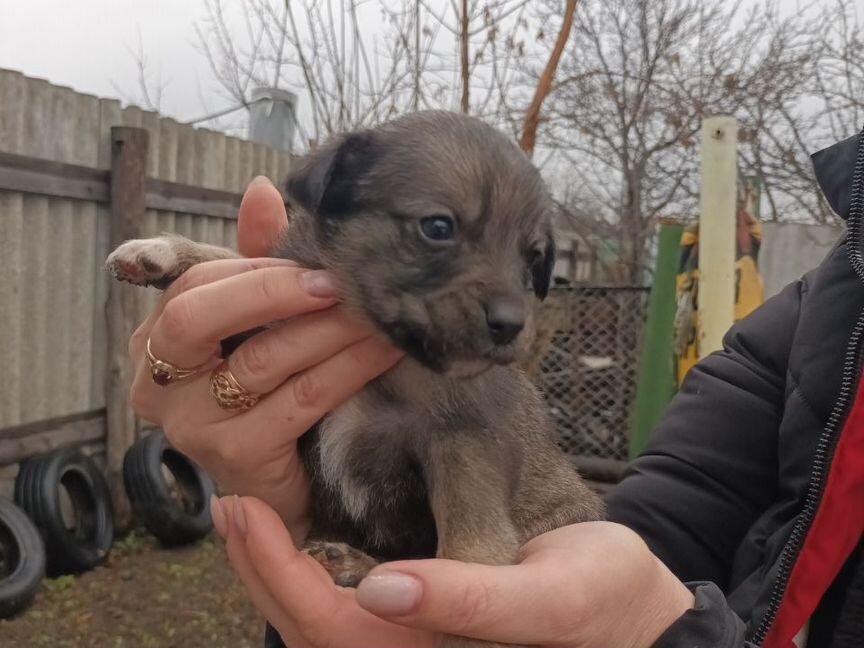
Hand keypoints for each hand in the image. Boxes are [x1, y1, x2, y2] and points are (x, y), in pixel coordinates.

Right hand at [127, 176, 402, 539]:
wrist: (289, 483)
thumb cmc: (269, 391)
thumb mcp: (258, 322)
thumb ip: (255, 260)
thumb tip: (262, 188)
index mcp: (155, 339)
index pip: (192, 283)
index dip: (255, 268)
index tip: (316, 262)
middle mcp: (156, 382)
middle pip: (198, 316)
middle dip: (273, 290)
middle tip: (337, 281)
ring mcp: (191, 424)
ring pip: (265, 358)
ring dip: (332, 328)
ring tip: (379, 310)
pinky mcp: (235, 457)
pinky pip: (301, 399)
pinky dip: (349, 368)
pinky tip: (385, 351)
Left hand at [214, 496, 694, 647]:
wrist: (634, 610)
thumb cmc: (606, 602)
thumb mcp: (552, 596)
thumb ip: (470, 600)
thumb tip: (377, 590)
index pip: (331, 632)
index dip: (280, 577)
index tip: (249, 511)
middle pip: (312, 631)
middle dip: (262, 571)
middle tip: (231, 505)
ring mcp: (416, 644)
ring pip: (322, 623)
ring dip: (277, 570)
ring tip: (247, 516)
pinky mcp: (424, 624)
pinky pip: (347, 606)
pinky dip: (310, 571)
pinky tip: (298, 538)